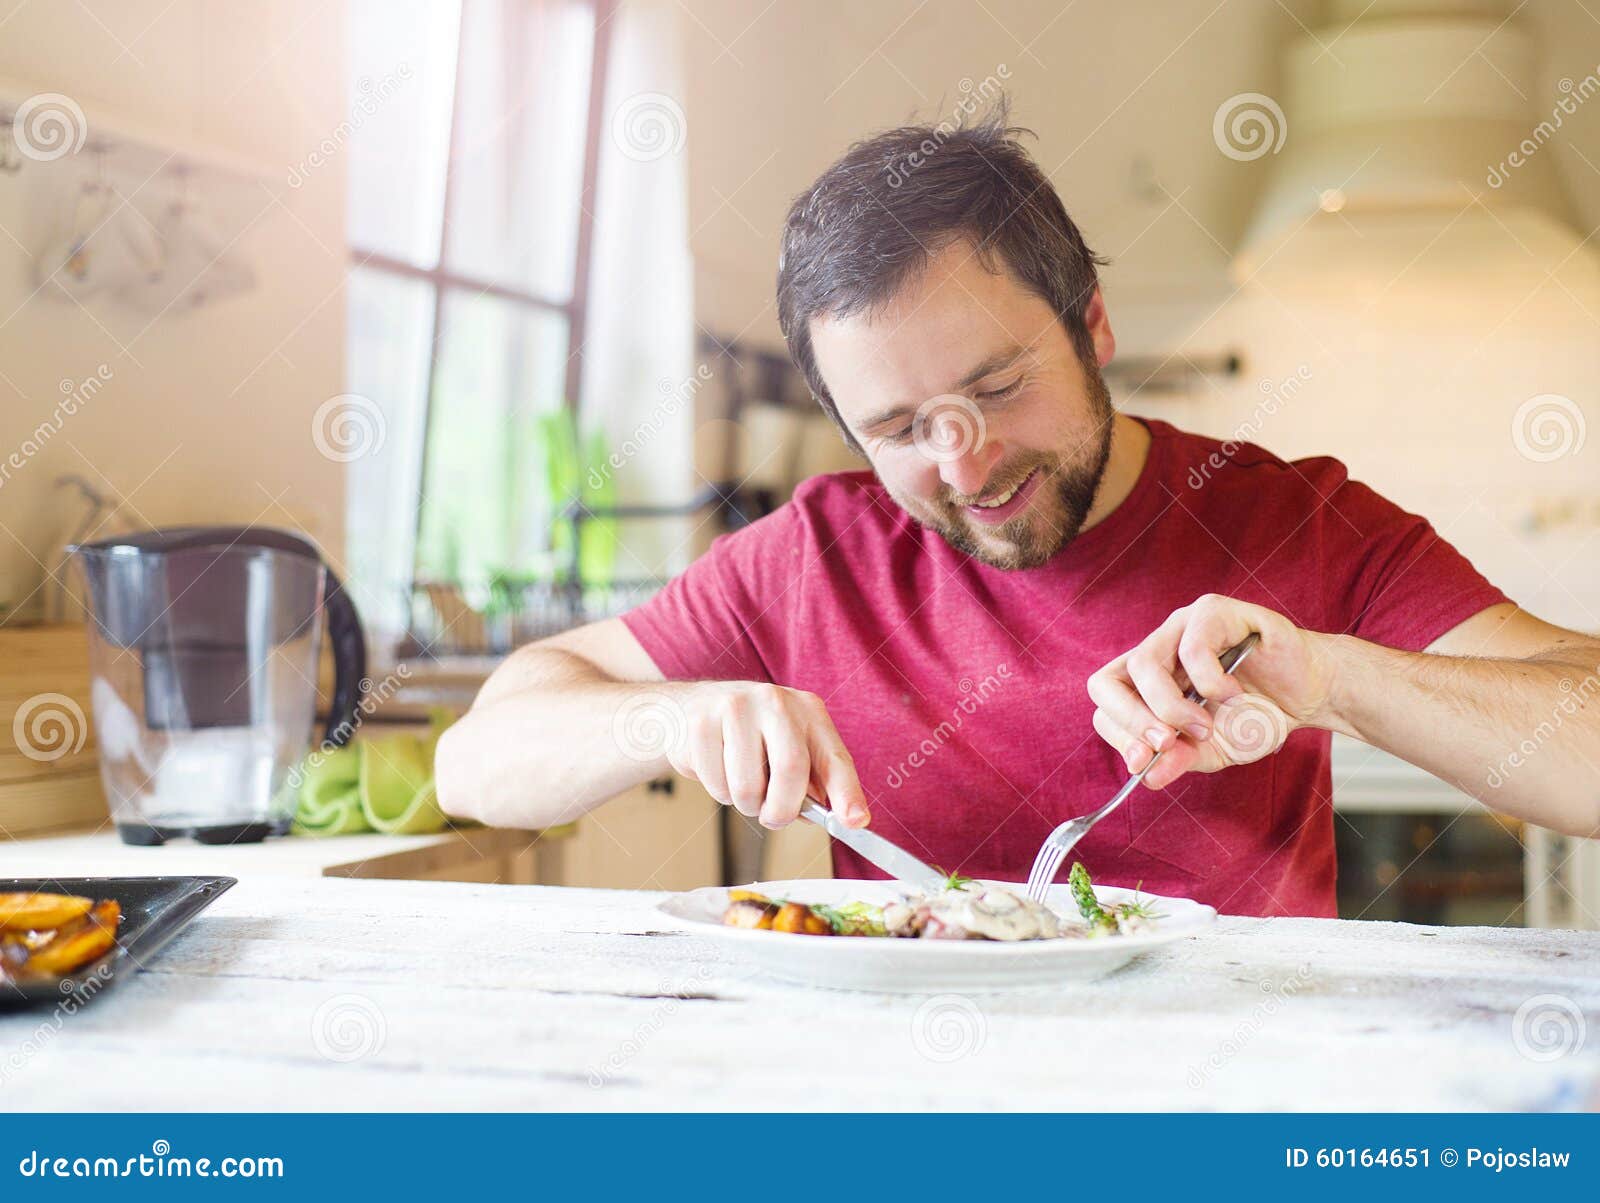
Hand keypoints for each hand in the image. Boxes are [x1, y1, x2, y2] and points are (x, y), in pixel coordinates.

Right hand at [662, 682, 869, 829]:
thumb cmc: (751, 736)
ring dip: (745, 803)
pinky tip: (717, 767)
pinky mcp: (702, 723)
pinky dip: (719, 792)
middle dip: (781, 810)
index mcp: (808, 711)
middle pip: (791, 770)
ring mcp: (737, 708)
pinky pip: (716, 784)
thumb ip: (813, 782)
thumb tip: (839, 818)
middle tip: (772, 817)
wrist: (691, 708)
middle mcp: (777, 702)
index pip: (834, 758)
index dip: (847, 793)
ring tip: (741, 782)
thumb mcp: (788, 747)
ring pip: (747, 787)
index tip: (855, 821)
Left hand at [1086, 594, 1335, 788]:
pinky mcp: (1212, 611)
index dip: (1119, 734)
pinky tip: (1233, 695)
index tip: (1145, 762)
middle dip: (1132, 721)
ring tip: (1206, 727)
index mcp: (1146, 681)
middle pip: (1106, 681)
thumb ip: (1178, 760)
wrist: (1309, 694)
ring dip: (1172, 708)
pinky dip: (1211, 683)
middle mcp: (1156, 648)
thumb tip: (1146, 777)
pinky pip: (1192, 648)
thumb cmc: (1255, 715)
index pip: (1104, 702)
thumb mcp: (1212, 750)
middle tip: (1167, 744)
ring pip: (1143, 664)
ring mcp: (1180, 626)